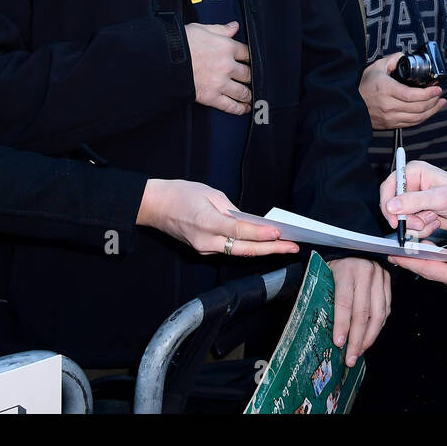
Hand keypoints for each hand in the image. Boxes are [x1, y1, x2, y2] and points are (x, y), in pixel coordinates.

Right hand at [135, 178, 298, 256]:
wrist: (154, 205)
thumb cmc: (181, 194)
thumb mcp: (210, 194)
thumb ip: (231, 210)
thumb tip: (250, 221)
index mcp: (206, 222)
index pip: (239, 231)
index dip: (261, 234)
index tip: (279, 234)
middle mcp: (205, 241)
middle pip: (243, 249)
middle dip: (271, 249)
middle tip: (293, 247)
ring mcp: (203, 248)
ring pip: (238, 252)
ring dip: (262, 249)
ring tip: (284, 246)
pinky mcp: (202, 250)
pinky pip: (228, 249)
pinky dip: (247, 246)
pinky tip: (262, 243)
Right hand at [186, 21, 252, 114]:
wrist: (162, 60)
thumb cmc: (179, 43)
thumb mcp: (201, 29)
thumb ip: (220, 29)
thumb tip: (234, 26)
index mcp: (226, 47)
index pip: (247, 53)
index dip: (251, 57)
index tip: (252, 61)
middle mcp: (227, 66)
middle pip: (248, 74)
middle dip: (252, 77)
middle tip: (253, 80)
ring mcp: (220, 83)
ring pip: (243, 92)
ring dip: (249, 95)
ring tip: (251, 96)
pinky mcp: (211, 97)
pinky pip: (230, 105)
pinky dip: (239, 108)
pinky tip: (244, 108)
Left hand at [329, 258, 390, 366]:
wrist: (352, 243)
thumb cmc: (333, 263)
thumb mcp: (324, 274)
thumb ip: (324, 296)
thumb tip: (319, 327)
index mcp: (346, 270)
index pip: (344, 302)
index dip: (342, 325)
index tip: (338, 343)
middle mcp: (365, 271)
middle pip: (363, 312)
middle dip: (357, 339)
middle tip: (351, 357)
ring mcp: (380, 276)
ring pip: (378, 314)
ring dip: (370, 337)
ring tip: (360, 351)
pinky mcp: (388, 280)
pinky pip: (386, 309)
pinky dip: (379, 326)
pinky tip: (370, 337)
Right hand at [359, 53, 444, 129]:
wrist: (351, 105)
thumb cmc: (364, 86)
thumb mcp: (376, 67)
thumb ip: (393, 60)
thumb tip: (406, 57)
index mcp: (387, 89)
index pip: (412, 95)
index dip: (428, 93)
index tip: (438, 88)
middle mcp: (389, 106)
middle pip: (418, 107)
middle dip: (434, 101)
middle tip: (440, 94)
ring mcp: (390, 117)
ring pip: (417, 118)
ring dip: (432, 111)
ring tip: (440, 103)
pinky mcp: (391, 125)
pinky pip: (411, 124)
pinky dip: (423, 118)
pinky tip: (429, 112)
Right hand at [380, 160, 446, 234]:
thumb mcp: (440, 198)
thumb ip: (414, 201)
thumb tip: (391, 205)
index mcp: (413, 172)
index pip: (389, 187)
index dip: (388, 205)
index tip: (394, 220)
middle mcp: (412, 185)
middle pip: (393, 207)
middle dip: (407, 219)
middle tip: (421, 223)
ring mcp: (415, 201)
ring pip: (402, 220)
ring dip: (417, 225)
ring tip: (434, 218)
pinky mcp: (419, 213)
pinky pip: (411, 227)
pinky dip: (422, 229)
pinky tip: (435, 222)